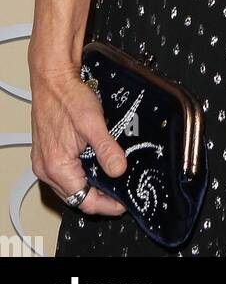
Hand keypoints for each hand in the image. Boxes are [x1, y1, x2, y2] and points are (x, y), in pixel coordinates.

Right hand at [29, 60, 127, 216]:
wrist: (52, 78)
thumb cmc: (67, 96)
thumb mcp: (93, 122)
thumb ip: (106, 148)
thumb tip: (119, 170)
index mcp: (57, 167)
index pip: (84, 200)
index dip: (107, 205)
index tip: (123, 203)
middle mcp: (46, 169)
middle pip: (76, 197)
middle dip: (100, 198)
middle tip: (121, 194)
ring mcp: (44, 162)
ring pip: (70, 187)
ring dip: (90, 187)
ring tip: (111, 181)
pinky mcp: (46, 154)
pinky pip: (65, 174)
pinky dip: (81, 175)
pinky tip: (95, 166)